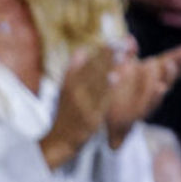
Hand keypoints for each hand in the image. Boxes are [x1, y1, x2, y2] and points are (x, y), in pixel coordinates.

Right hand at [39, 43, 117, 169]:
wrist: (57, 142)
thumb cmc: (65, 115)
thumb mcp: (64, 91)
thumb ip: (73, 71)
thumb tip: (81, 51)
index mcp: (70, 84)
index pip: (88, 64)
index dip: (103, 51)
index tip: (116, 39)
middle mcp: (75, 92)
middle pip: (94, 70)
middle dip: (109, 55)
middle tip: (123, 41)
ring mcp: (82, 105)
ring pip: (98, 83)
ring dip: (110, 67)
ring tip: (121, 53)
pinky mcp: (89, 118)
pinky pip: (101, 102)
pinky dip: (107, 89)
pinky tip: (116, 78)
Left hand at [105, 41, 180, 147]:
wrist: (103, 119)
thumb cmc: (117, 92)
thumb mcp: (120, 70)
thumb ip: (126, 54)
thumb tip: (129, 38)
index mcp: (153, 77)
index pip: (169, 63)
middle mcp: (155, 89)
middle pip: (171, 75)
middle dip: (179, 64)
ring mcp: (148, 101)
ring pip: (162, 88)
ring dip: (167, 76)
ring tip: (170, 64)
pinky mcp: (137, 113)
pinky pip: (149, 104)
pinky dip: (155, 95)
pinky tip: (160, 86)